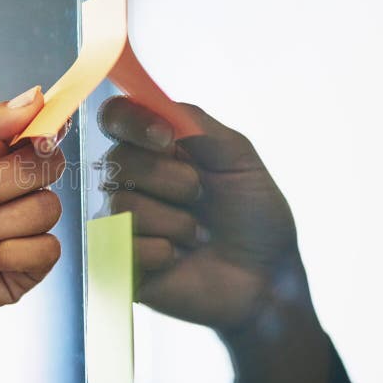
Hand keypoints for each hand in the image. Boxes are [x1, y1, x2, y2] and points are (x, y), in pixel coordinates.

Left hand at [0, 85, 65, 353]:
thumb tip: (32, 100)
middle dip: (0, 181)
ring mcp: (16, 228)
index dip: (46, 127)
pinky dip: (6, 253)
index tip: (39, 134)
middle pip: (47, 164)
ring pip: (47, 208)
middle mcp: (5, 189)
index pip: (35, 129)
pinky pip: (46, 249)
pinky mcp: (22, 267)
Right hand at [97, 97, 301, 334]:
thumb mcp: (237, 157)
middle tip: (201, 196)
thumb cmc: (254, 216)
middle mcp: (131, 180)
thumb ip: (195, 124)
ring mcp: (121, 220)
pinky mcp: (118, 260)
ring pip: (123, 203)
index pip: (116, 118)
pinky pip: (123, 245)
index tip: (166, 138)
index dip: (132, 123)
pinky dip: (162, 252)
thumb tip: (153, 104)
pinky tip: (180, 260)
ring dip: (175, 221)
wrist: (267, 278)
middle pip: (116, 160)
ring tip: (198, 236)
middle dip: (170, 178)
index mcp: (154, 149)